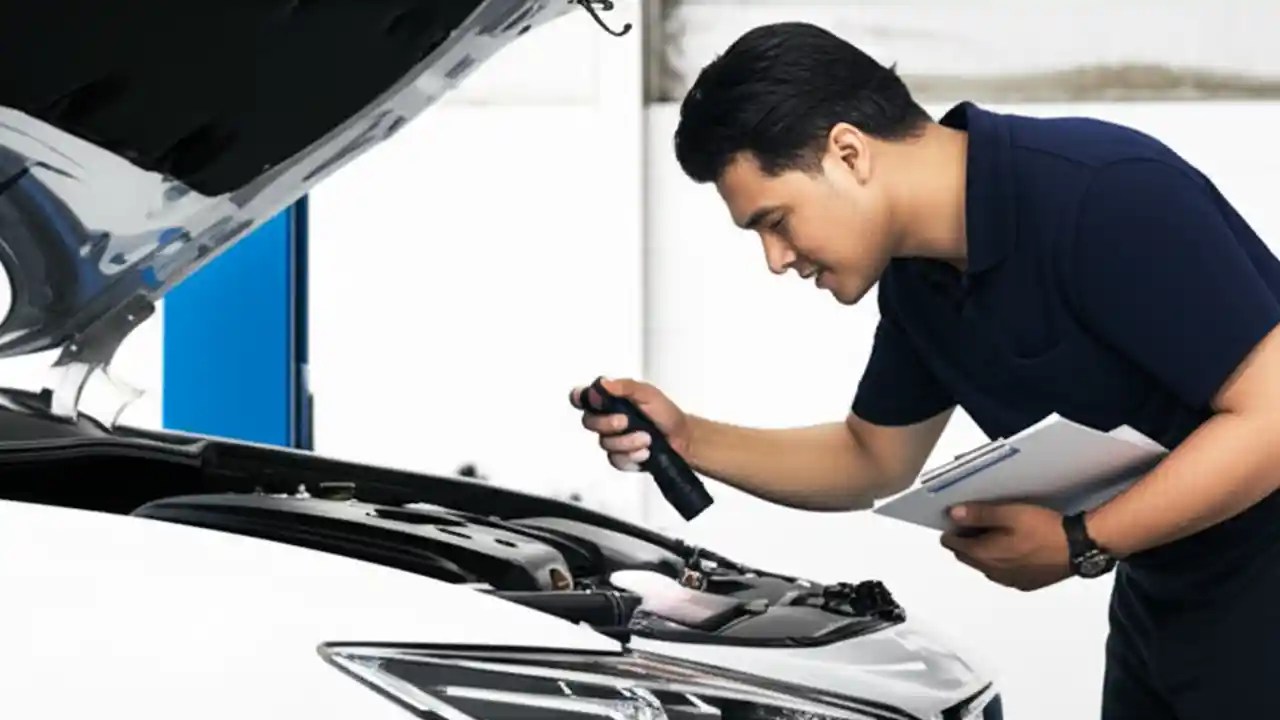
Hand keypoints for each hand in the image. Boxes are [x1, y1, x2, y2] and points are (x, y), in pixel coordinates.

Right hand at [569, 378, 690, 471]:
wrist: (681, 439)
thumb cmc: (665, 413)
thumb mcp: (648, 393)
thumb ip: (625, 387)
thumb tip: (603, 383)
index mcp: (610, 400)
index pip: (583, 397)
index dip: (580, 398)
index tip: (592, 400)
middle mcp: (606, 420)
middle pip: (588, 422)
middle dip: (608, 423)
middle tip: (626, 421)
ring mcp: (611, 440)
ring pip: (604, 443)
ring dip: (628, 441)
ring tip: (647, 438)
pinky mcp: (619, 458)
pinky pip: (616, 459)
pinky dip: (633, 455)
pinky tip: (645, 452)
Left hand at [940, 502, 1071, 591]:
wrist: (1078, 547)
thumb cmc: (1042, 528)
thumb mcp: (1009, 514)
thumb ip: (979, 514)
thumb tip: (953, 514)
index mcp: (984, 555)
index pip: (953, 545)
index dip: (952, 531)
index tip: (957, 519)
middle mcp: (993, 573)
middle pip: (967, 557)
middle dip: (965, 542)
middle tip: (975, 523)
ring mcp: (1010, 581)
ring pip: (985, 566)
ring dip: (983, 552)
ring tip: (996, 534)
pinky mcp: (1026, 584)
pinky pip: (1003, 572)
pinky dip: (1001, 561)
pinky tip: (1014, 549)